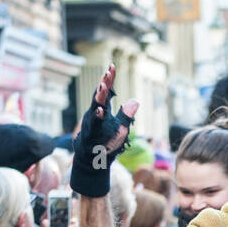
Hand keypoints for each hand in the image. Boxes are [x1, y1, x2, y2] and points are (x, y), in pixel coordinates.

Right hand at [70, 61, 139, 198]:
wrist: (93, 160)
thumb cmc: (106, 142)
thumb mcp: (120, 127)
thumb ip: (126, 114)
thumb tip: (136, 101)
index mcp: (103, 110)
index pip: (107, 92)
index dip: (109, 79)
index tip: (112, 66)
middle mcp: (96, 113)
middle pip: (100, 96)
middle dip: (104, 84)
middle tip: (108, 73)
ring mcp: (92, 123)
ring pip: (95, 108)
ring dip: (100, 98)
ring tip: (104, 87)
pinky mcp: (90, 134)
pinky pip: (94, 125)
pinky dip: (98, 117)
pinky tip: (102, 111)